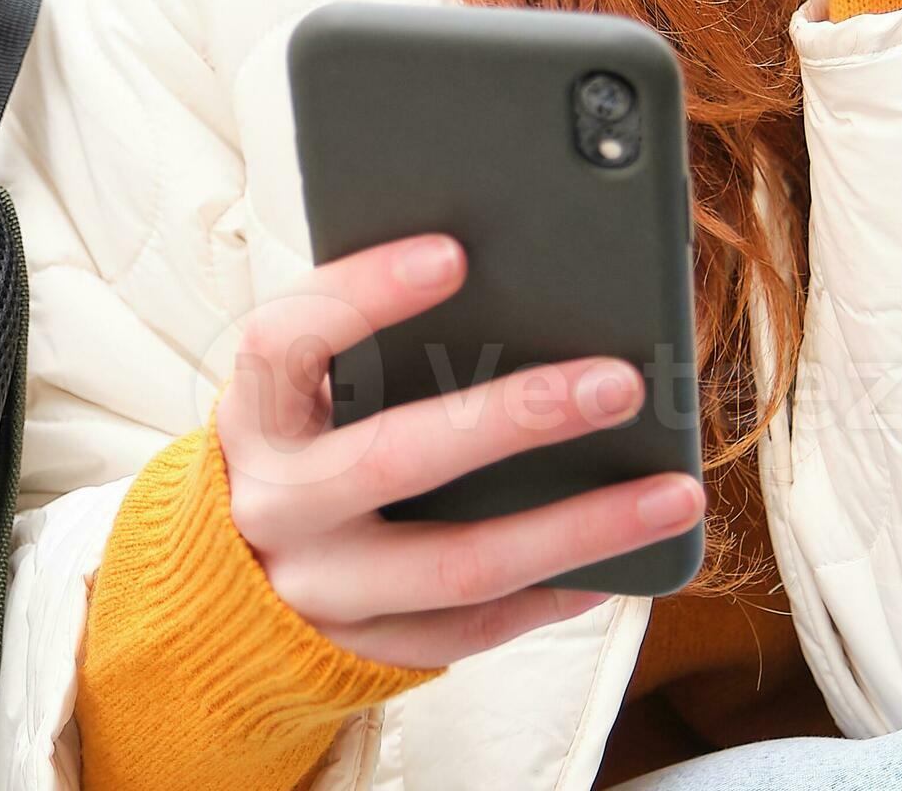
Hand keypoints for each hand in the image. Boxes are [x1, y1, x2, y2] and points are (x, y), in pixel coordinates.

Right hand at [212, 234, 703, 668]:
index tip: (454, 252)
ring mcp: (319, 589)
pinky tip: (620, 566)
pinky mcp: (362, 649)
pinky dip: (552, 594)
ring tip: (673, 492)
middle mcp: (274, 505)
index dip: (362, 294)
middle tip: (620, 381)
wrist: (229, 583)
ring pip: (457, 566)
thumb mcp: (303, 394)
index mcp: (254, 417)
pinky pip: (472, 629)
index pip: (286, 341)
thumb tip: (522, 280)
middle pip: (395, 459)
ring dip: (576, 528)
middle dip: (516, 417)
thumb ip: (372, 349)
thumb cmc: (301, 448)